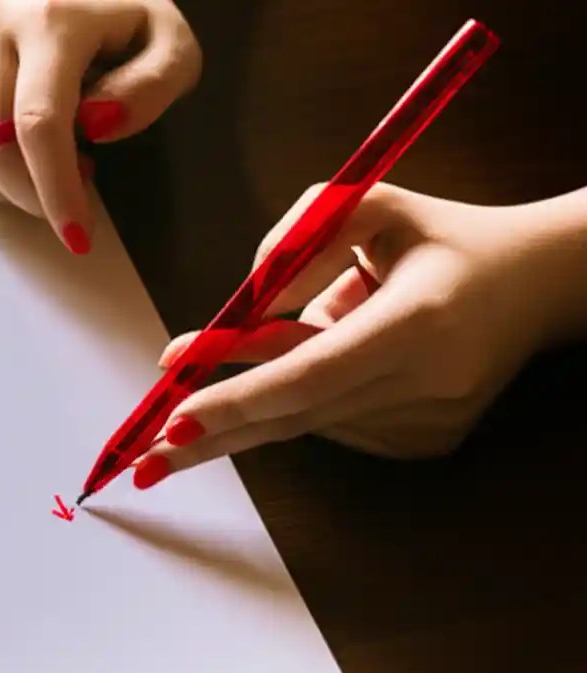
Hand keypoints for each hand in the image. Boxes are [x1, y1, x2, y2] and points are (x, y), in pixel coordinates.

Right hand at [0, 0, 200, 252]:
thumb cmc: (128, 24)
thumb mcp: (170, 45)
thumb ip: (152, 85)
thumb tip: (98, 125)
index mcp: (51, 20)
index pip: (39, 124)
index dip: (55, 190)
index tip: (77, 236)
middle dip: (33, 195)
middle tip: (77, 186)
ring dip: (10, 184)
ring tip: (53, 158)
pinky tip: (16, 149)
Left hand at [132, 182, 585, 488]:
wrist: (539, 284)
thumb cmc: (445, 235)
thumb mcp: (373, 204)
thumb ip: (298, 240)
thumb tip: (240, 309)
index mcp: (418, 320)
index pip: (309, 373)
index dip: (238, 398)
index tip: (174, 416)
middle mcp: (426, 384)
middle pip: (295, 416)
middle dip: (213, 433)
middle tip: (140, 460)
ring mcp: (428, 423)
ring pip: (308, 419)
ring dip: (252, 404)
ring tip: (229, 375)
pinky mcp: (426, 443)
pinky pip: (334, 424)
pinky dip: (300, 401)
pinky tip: (312, 368)